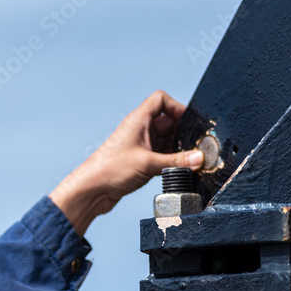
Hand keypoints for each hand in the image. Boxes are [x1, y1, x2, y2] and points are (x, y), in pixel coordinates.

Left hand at [49, 90, 203, 235]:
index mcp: (138, 120)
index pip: (161, 100)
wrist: (91, 190)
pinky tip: (176, 170)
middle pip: (168, 122)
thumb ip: (177, 161)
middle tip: (194, 146)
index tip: (190, 121)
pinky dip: (171, 160)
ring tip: (187, 160)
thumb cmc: (109, 170)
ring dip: (177, 149)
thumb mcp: (149, 163)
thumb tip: (199, 158)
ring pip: (166, 140)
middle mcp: (139, 129)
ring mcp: (140, 145)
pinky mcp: (140, 160)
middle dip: (182, 133)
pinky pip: (161, 155)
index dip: (177, 106)